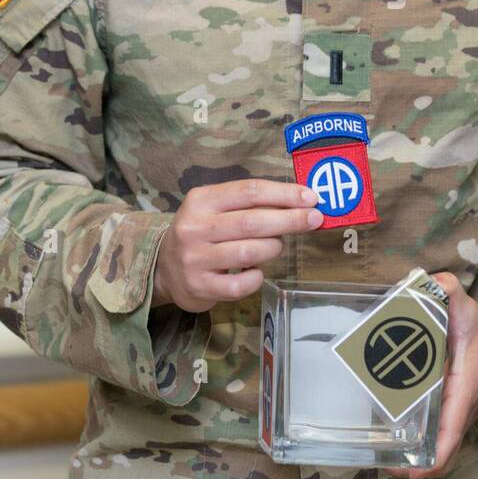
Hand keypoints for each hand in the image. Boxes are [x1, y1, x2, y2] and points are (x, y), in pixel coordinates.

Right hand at [151, 178, 322, 312]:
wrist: (163, 268)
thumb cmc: (201, 232)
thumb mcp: (214, 208)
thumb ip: (249, 203)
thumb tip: (298, 201)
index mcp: (201, 200)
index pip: (249, 191)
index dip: (284, 193)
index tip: (310, 197)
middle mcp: (194, 228)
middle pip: (252, 221)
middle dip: (290, 219)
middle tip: (314, 219)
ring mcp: (195, 259)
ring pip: (249, 252)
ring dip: (273, 247)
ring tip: (278, 245)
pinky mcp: (200, 287)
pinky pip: (241, 285)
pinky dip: (257, 277)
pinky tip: (257, 271)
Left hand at [385, 271, 477, 478]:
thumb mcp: (465, 304)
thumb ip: (446, 290)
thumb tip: (427, 283)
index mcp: (465, 388)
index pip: (451, 433)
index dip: (433, 457)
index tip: (410, 469)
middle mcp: (463, 408)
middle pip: (444, 452)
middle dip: (418, 466)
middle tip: (386, 465)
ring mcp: (460, 413)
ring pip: (442, 448)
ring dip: (418, 459)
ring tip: (386, 457)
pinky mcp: (455, 411)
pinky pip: (441, 436)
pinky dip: (424, 446)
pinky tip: (397, 437)